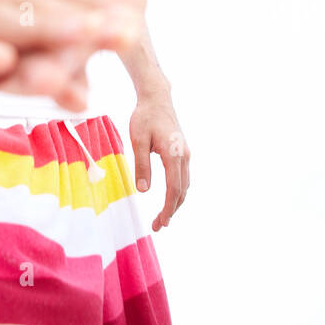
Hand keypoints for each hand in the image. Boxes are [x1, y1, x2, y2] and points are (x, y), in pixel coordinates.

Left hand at [129, 94, 189, 230]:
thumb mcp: (138, 140)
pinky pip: (184, 177)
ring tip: (163, 217)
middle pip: (182, 191)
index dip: (168, 208)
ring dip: (176, 202)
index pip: (173, 189)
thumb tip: (143, 191)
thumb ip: (142, 165)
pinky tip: (170, 198)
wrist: (157, 98)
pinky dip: (178, 191)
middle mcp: (184, 156)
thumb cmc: (145, 117)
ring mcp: (186, 154)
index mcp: (173, 154)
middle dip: (171, 210)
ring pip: (185, 185)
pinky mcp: (184, 152)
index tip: (160, 223)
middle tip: (158, 226)